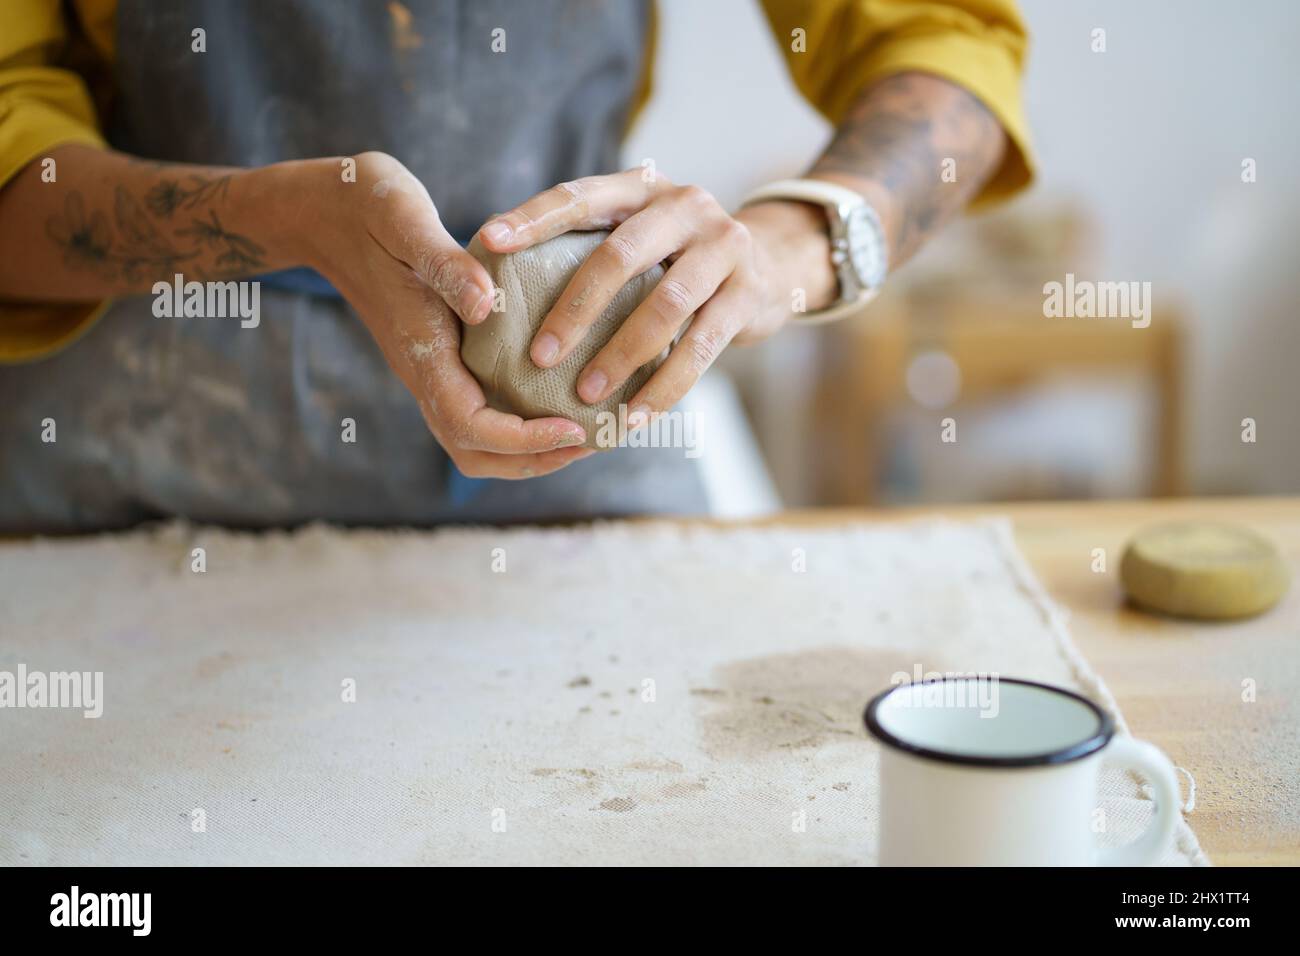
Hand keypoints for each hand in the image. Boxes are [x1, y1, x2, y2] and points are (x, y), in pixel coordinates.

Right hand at [296, 152, 591, 478]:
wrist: (326, 210)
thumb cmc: (370, 208)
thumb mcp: (408, 222)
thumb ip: (446, 265)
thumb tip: (487, 306)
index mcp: (421, 352)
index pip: (471, 426)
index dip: (524, 440)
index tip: (573, 427)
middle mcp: (425, 374)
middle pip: (475, 452)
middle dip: (535, 459)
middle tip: (593, 439)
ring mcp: (431, 371)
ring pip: (476, 441)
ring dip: (529, 451)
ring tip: (585, 432)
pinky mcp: (441, 360)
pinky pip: (481, 411)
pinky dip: (521, 422)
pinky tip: (561, 398)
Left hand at [476, 168, 835, 425]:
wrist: (773, 262)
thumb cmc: (676, 257)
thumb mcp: (640, 234)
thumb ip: (587, 247)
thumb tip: (496, 284)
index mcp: (642, 188)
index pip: (580, 196)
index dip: (533, 219)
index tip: (488, 243)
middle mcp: (685, 208)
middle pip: (620, 256)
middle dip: (575, 309)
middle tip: (538, 356)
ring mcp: (723, 248)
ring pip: (665, 308)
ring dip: (620, 356)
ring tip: (584, 393)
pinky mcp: (748, 294)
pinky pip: (700, 349)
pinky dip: (663, 388)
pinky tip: (633, 417)